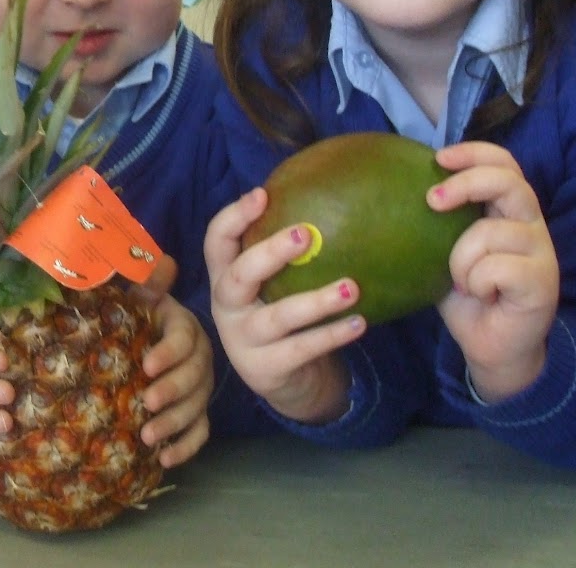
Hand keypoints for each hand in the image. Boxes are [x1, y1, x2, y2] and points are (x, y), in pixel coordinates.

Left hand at [130, 278, 212, 468]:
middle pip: (194, 376)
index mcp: (184, 326)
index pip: (182, 338)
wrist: (147, 339)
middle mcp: (199, 357)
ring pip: (197, 407)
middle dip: (172, 392)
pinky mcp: (199, 412)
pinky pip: (201, 432)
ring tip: (148, 438)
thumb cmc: (137, 316)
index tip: (146, 365)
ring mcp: (201, 387)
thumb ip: (145, 282)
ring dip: (175, 424)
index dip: (168, 352)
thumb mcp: (138, 296)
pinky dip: (186, 447)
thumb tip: (161, 261)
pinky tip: (165, 460)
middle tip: (146, 403)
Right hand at [204, 187, 364, 424]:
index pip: (216, 241)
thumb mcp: (270, 285)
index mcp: (224, 277)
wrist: (285, 381)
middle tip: (306, 234)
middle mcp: (226, 306)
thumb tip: (324, 195)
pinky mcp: (265, 370)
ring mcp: (242, 340)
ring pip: (277, 318)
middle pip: (239, 275)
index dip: (234, 217)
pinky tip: (359, 322)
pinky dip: (331, 335)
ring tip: (352, 287)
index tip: (262, 193)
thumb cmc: (280, 315)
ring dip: (316, 301)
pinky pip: (301, 350)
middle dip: (270, 253)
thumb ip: (283, 252)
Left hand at [430, 141, 558, 401]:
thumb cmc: (465, 296)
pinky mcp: (542, 282)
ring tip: (461, 281)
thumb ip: (436, 222)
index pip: (504, 164)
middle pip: (509, 181)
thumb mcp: (443, 251)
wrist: (491, 347)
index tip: (438, 157)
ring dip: (462, 259)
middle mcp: (531, 224)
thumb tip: (391, 190)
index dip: (474, 153)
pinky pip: (497, 268)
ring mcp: (541, 252)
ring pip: (492, 232)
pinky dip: (476, 283)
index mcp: (509, 211)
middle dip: (466, 184)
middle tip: (432, 201)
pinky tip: (481, 296)